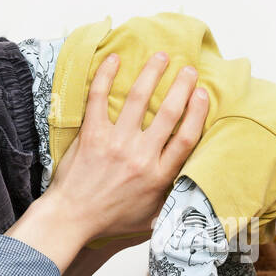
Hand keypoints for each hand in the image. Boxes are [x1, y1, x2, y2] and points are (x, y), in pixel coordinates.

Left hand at [48, 51, 207, 239]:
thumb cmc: (110, 219)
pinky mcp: (92, 135)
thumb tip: (193, 194)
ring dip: (152, 73)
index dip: (198, 112)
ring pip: (138, 99)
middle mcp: (140, 157)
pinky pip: (99, 98)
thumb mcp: (150, 219)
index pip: (186, 138)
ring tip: (161, 56)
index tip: (203, 94)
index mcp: (158, 176)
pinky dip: (105, 75)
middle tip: (188, 69)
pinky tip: (114, 59)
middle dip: (181, 86)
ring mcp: (115, 143)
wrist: (72, 217)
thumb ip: (171, 204)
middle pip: (168, 113)